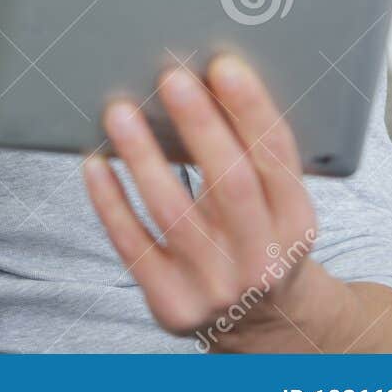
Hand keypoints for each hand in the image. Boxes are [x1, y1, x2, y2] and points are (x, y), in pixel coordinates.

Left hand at [81, 54, 320, 347]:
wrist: (262, 325)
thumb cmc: (258, 238)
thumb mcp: (277, 206)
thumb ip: (251, 158)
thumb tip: (206, 81)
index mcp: (297, 225)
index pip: (278, 160)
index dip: (253, 110)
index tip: (224, 65)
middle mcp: (263, 260)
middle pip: (231, 184)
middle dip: (201, 126)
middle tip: (171, 77)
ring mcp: (216, 288)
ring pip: (174, 213)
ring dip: (143, 156)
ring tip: (119, 112)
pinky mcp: (172, 305)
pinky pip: (133, 246)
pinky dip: (110, 202)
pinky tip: (95, 164)